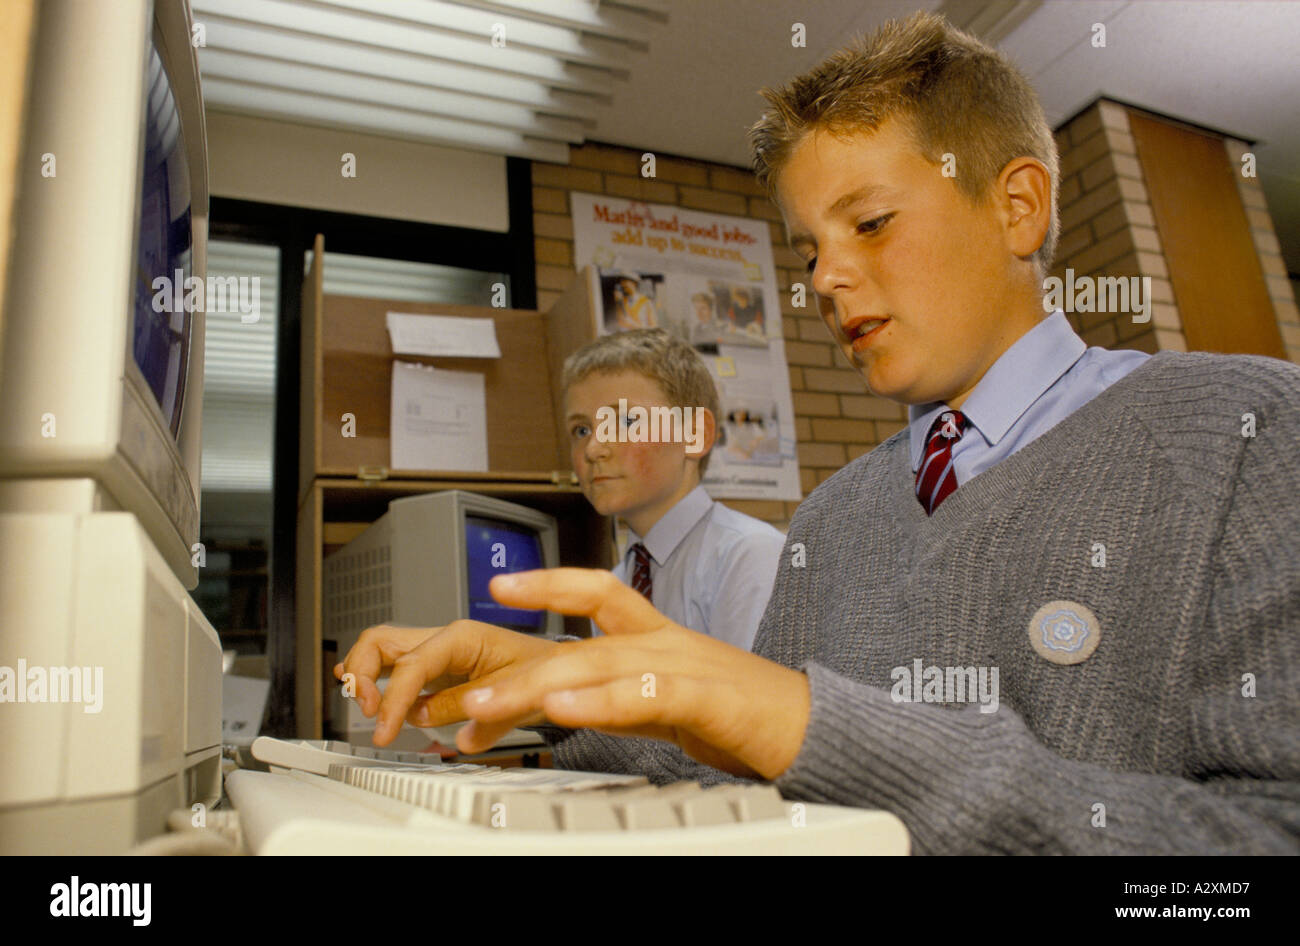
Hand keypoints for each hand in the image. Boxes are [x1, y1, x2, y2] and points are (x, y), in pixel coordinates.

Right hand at [333, 621, 557, 749]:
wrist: (561, 671)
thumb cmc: (545, 674)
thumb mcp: (516, 695)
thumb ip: (469, 707)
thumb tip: (425, 717)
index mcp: (464, 637)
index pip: (413, 666)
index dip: (393, 700)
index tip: (385, 732)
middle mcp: (445, 637)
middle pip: (382, 640)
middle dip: (364, 674)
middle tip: (369, 712)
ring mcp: (437, 648)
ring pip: (380, 646)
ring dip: (363, 673)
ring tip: (366, 707)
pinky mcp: (435, 664)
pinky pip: (393, 661)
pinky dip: (372, 673)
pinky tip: (360, 688)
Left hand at [460, 569, 810, 779]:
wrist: (811, 727)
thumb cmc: (741, 712)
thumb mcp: (667, 701)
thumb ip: (616, 697)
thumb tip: (562, 704)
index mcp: (657, 635)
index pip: (596, 592)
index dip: (547, 584)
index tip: (498, 586)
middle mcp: (664, 640)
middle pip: (576, 642)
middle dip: (512, 669)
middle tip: (459, 698)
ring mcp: (684, 665)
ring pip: (596, 665)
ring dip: (534, 687)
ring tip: (485, 707)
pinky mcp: (704, 698)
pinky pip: (643, 695)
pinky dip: (599, 702)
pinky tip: (562, 712)